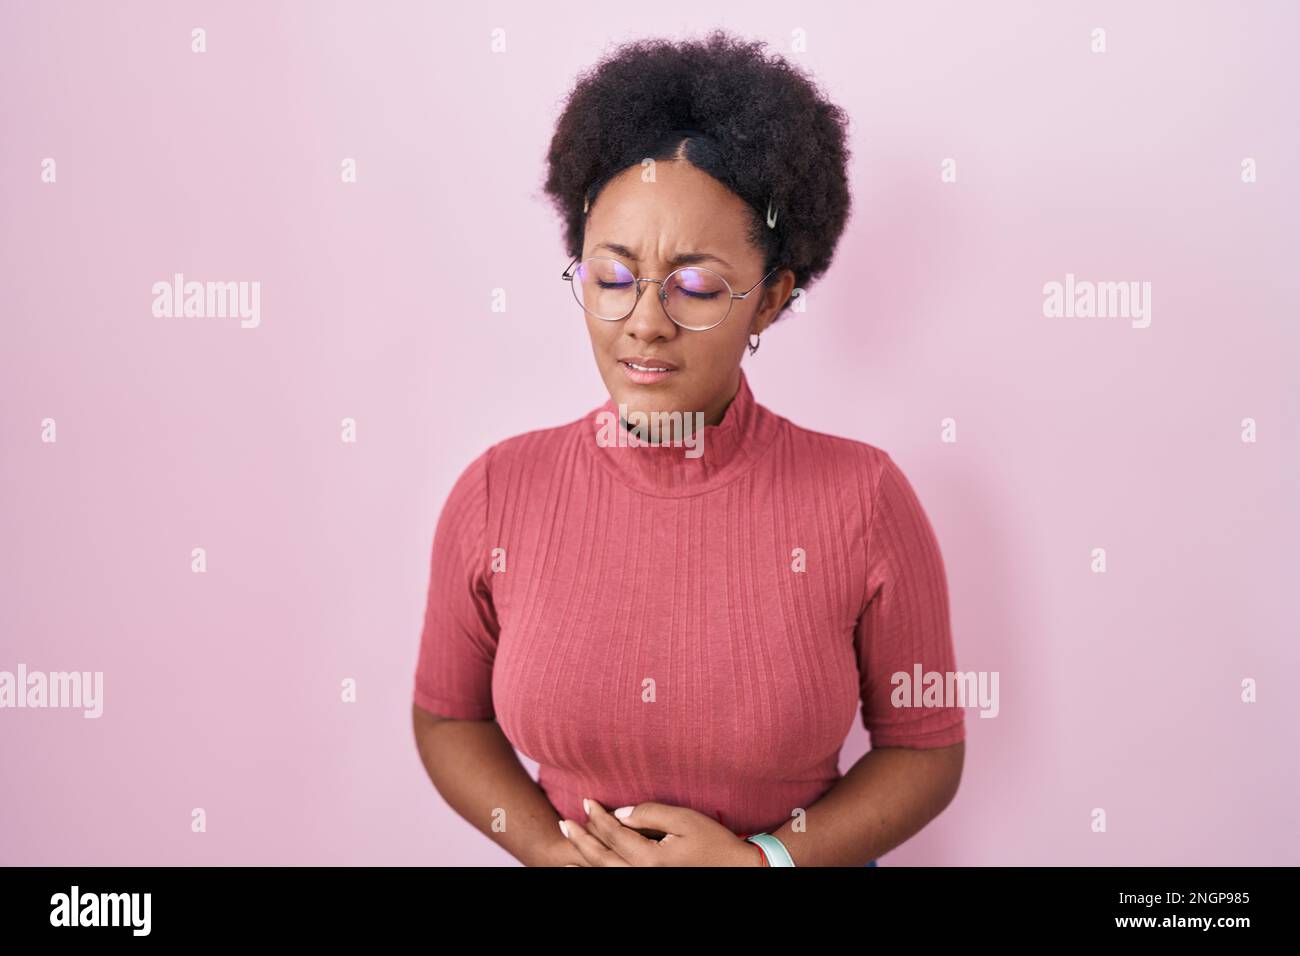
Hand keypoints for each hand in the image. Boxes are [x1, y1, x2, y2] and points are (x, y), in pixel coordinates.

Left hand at [559, 798, 762, 866]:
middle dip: (580, 841)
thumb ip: (649, 813)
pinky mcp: (652, 883)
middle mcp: (643, 876)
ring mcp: (646, 883)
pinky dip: (601, 873)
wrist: (736, 870)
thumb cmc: (713, 842)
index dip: (597, 816)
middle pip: (601, 859)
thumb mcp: (684, 819)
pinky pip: (618, 879)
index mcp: (649, 859)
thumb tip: (619, 814)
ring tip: (565, 852)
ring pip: (606, 874)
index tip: (586, 801)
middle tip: (564, 824)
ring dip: (584, 861)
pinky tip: (590, 868)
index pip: (612, 834)